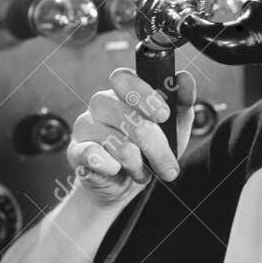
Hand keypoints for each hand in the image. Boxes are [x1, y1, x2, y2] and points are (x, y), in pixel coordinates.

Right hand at [67, 68, 196, 205]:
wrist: (124, 184)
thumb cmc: (149, 151)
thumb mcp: (174, 129)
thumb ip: (182, 103)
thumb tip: (184, 78)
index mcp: (123, 91)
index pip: (124, 78)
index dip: (144, 95)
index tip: (163, 116)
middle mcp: (101, 103)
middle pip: (126, 115)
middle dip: (155, 146)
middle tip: (168, 167)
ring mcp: (85, 125)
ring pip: (116, 141)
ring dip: (137, 164)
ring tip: (142, 172)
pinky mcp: (76, 150)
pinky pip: (91, 154)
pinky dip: (108, 165)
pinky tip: (115, 169)